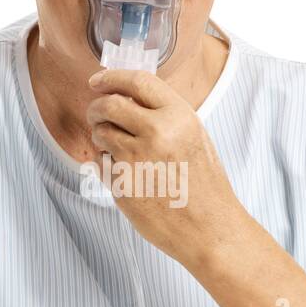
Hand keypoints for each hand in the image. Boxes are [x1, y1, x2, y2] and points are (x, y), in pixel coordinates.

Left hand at [86, 68, 249, 269]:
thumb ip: (164, 115)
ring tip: (120, 151)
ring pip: (100, 134)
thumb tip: (127, 99)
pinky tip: (129, 177)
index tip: (97, 80)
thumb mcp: (194, 137)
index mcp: (179, 116)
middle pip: (109, 105)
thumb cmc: (204, 185)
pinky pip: (101, 164)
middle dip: (96, 108)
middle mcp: (157, 133)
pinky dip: (107, 166)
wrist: (209, 229)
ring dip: (101, 138)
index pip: (137, 81)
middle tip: (96, 115)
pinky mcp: (122, 184)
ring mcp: (136, 159)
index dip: (111, 77)